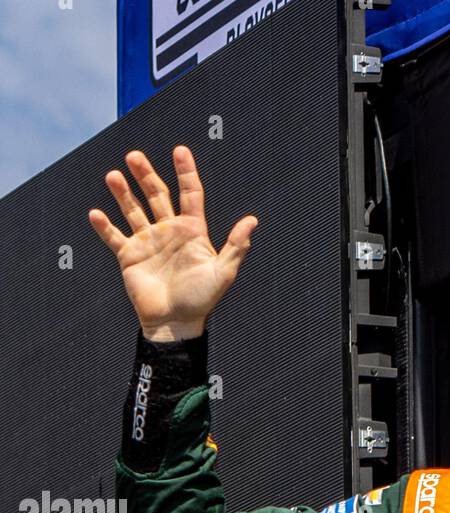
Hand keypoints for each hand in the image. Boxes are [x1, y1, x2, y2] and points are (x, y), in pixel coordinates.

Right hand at [88, 145, 256, 338]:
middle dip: (146, 175)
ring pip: (133, 209)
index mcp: (192, 231)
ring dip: (123, 193)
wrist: (176, 324)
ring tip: (114, 176)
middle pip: (156, 194)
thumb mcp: (223, 273)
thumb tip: (252, 221)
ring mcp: (148, 242)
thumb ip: (236, 246)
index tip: (180, 151)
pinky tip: (96, 213)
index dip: (186, 172)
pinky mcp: (129, 256)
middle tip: (134, 156)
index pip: (190, 194)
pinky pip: (114, 237)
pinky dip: (104, 226)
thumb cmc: (202, 301)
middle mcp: (169, 231)